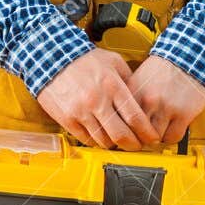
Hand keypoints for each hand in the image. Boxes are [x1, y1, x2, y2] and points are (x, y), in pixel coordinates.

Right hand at [36, 47, 160, 149]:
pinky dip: (96, 142)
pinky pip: (85, 139)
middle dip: (133, 144)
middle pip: (121, 134)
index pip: (135, 117)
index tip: (151, 137)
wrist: (53, 59)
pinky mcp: (67, 119)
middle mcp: (98, 101)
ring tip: (119, 141)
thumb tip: (141, 96)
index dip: (146, 132)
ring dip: (114, 144)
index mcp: (113, 87)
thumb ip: (129, 79)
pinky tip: (101, 137)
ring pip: (103, 140)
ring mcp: (81, 112)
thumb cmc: (84, 60)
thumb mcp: (114, 61)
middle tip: (138, 146)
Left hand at [128, 56, 204, 146]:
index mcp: (133, 92)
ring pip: (154, 138)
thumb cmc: (163, 69)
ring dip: (155, 138)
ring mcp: (167, 108)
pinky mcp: (184, 114)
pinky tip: (170, 129)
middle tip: (140, 138)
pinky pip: (172, 137)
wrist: (188, 57)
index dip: (122, 131)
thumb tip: (118, 119)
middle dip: (137, 138)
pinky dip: (170, 137)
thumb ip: (127, 98)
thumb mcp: (138, 79)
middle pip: (136, 134)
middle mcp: (148, 101)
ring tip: (157, 132)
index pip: (120, 123)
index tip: (125, 134)